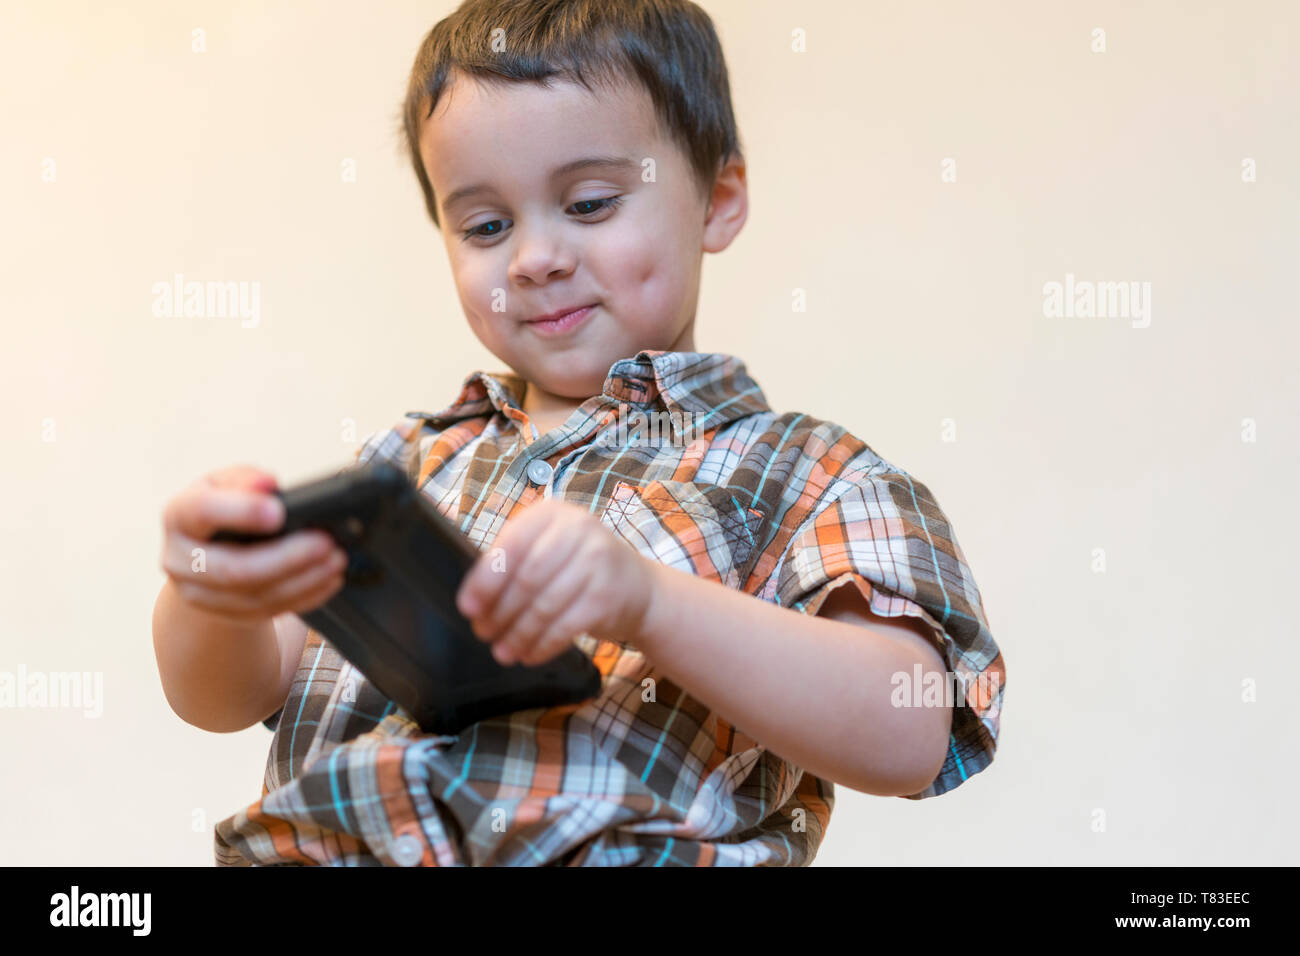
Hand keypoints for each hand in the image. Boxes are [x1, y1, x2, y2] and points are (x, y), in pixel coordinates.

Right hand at [159, 464, 349, 622]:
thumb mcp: (227, 483)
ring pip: (254, 596)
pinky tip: (328, 580)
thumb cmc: (222, 507)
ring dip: (303, 581)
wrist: (203, 553)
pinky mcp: (225, 614)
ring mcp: (199, 594)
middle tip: (326, 543)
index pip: (203, 512)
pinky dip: (304, 596)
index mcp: (180, 516)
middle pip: (234, 569)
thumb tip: (266, 484)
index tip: (279, 512)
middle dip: (286, 558)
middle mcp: (180, 560)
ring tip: (335, 561)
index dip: (242, 512)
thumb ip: (245, 479)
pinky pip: (268, 611)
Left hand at [454, 497, 655, 666]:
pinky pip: (566, 627)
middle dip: (500, 611)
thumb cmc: (579, 567)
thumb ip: (513, 562)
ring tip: (503, 651)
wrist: (638, 586)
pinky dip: (543, 645)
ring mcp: (597, 562)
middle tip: (484, 633)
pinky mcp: (607, 596)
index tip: (467, 608)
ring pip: (545, 606)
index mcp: (551, 514)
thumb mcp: (548, 548)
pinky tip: (529, 654)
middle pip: (527, 578)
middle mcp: (577, 530)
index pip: (511, 546)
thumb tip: (473, 600)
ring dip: (519, 634)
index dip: (485, 581)